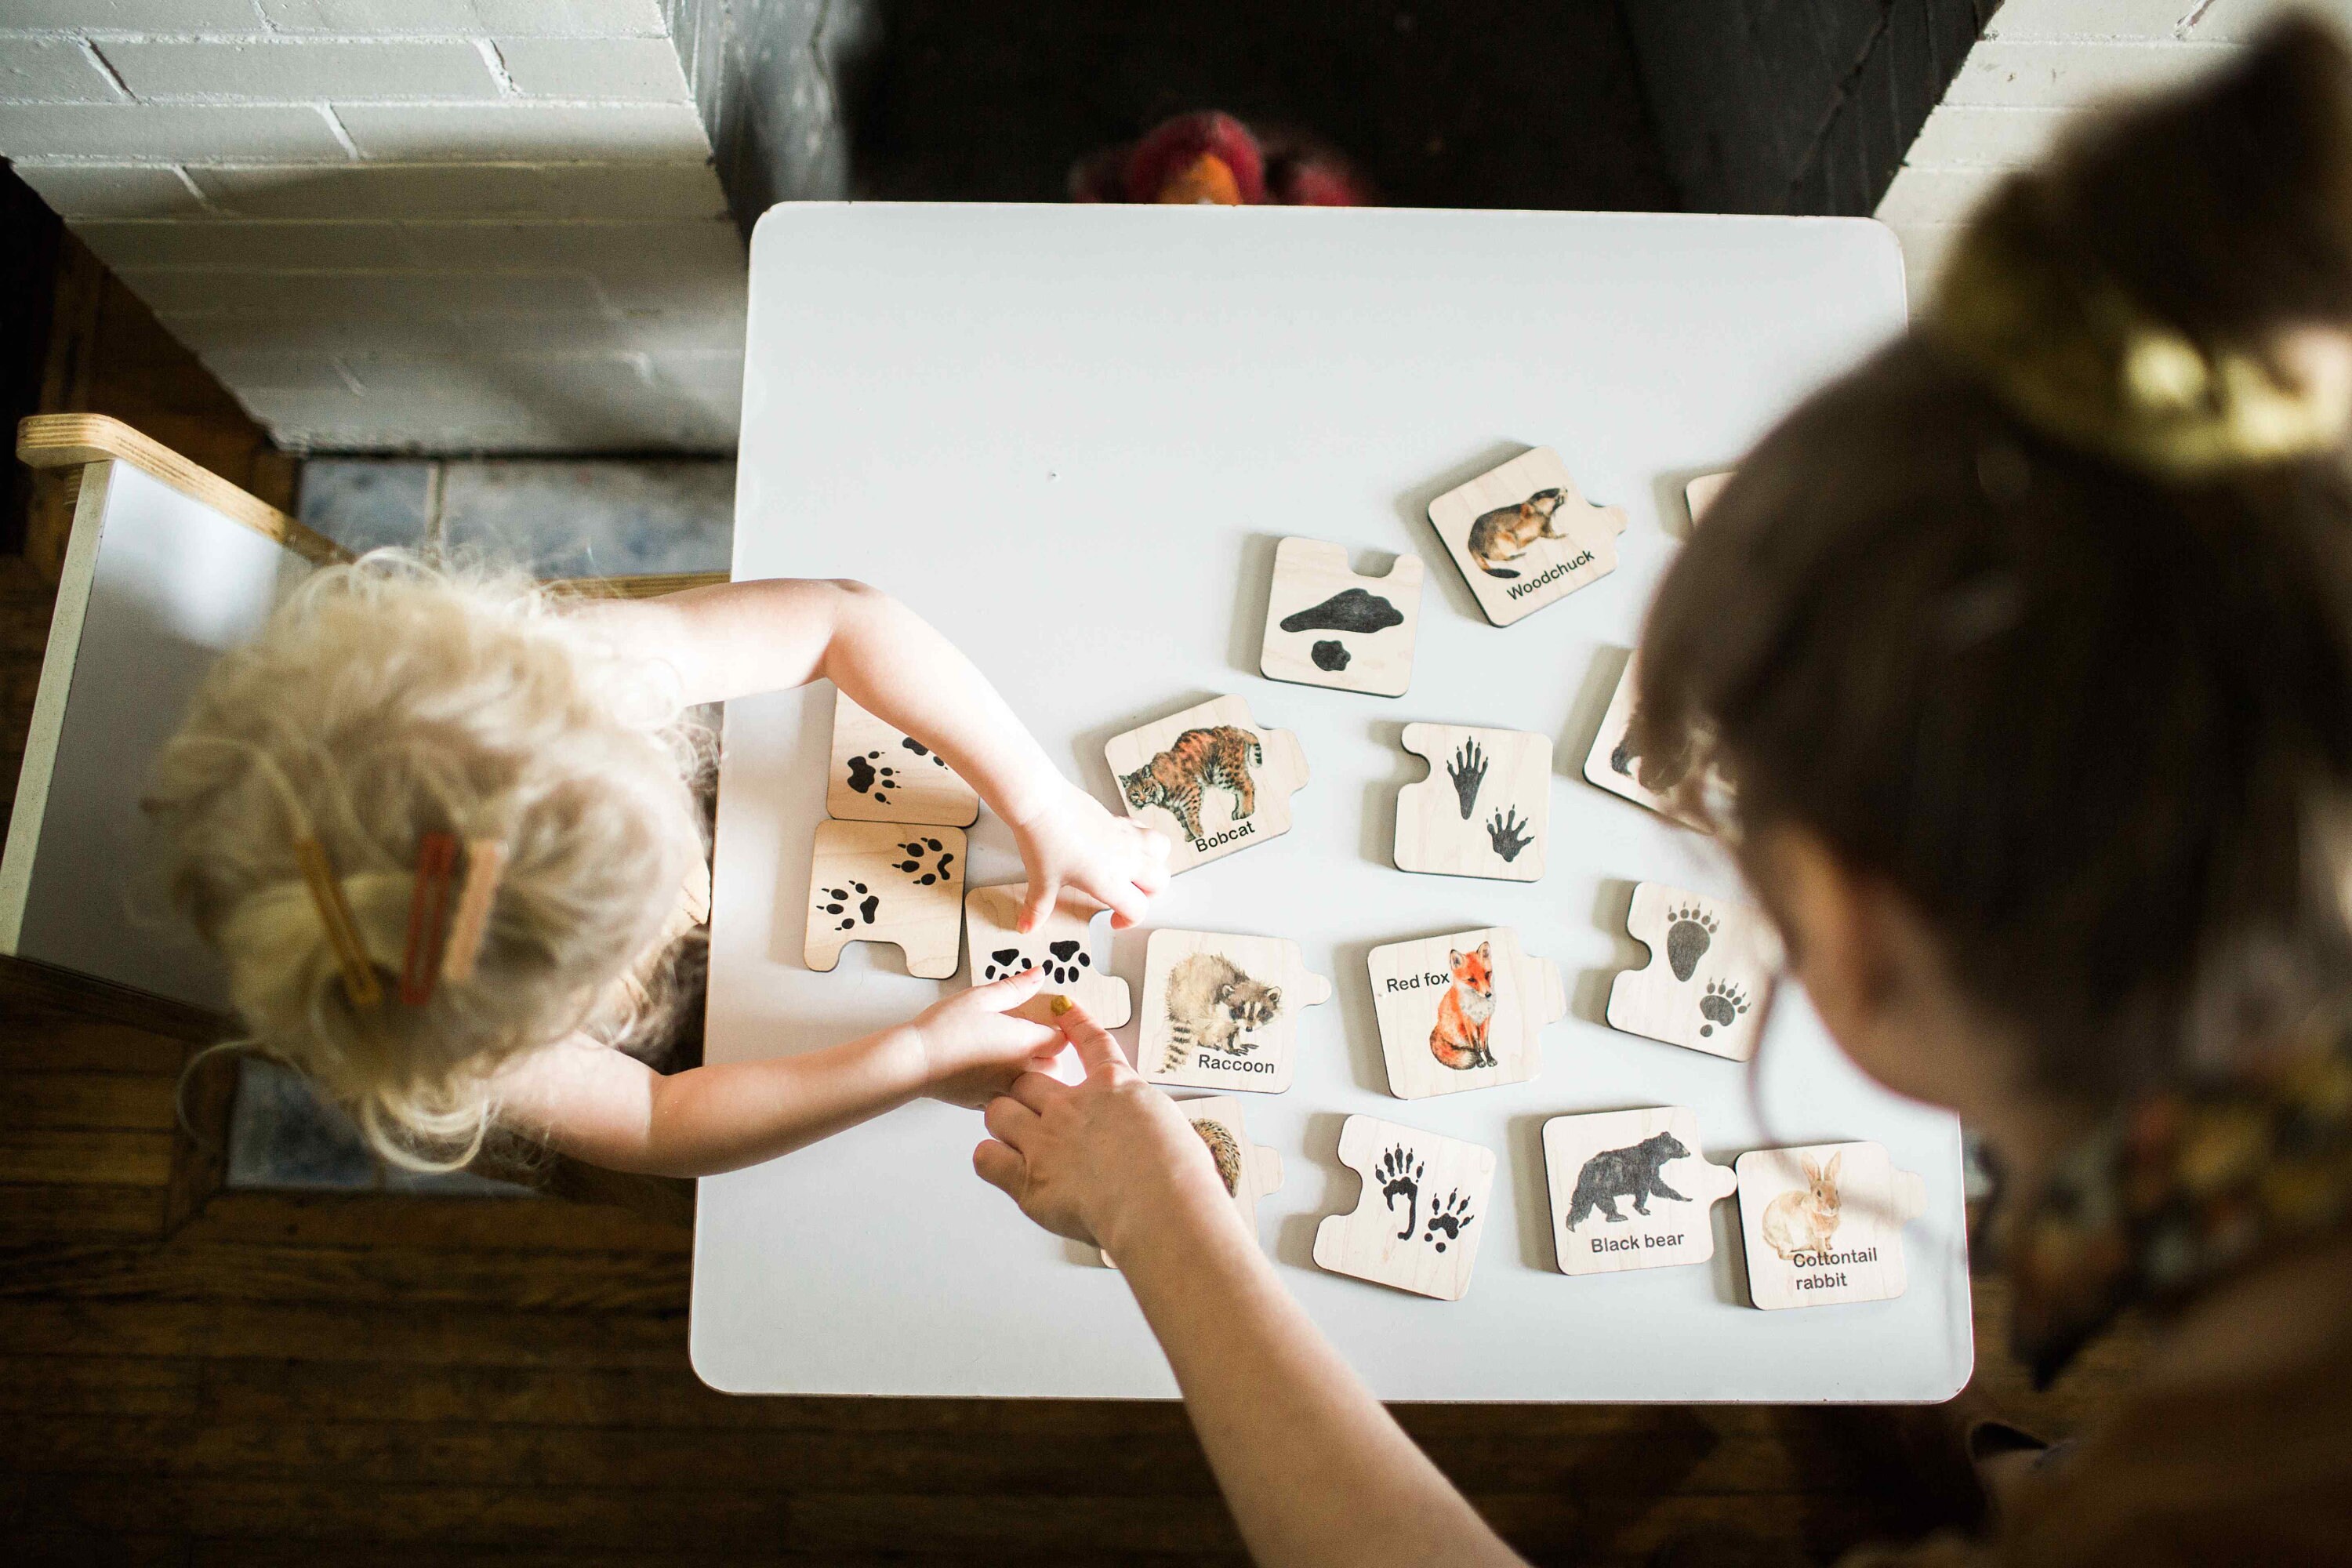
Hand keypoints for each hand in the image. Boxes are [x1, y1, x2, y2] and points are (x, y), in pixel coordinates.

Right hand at [909, 970, 1066, 1107]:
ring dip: (1035, 1075)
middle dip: (1051, 1054)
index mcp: (1024, 1042)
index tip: (1047, 1020)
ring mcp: (1004, 1090)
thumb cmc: (944, 1028)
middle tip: (1033, 1039)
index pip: (1061, 1039)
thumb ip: (1015, 987)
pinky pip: (1011, 1099)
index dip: (1059, 1028)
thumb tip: (1039, 974)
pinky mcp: (986, 1103)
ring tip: (1016, 1059)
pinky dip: (1011, 1089)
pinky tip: (993, 1075)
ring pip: (1036, 1089)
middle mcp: (1020, 1070)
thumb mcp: (980, 998)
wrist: (915, 1062)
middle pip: (1055, 1068)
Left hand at [972, 1001, 1232, 1252]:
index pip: (1091, 1042)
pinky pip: (985, 1158)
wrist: (1162, 1208)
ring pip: (998, 1112)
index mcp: (1114, 1087)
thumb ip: (1140, 1117)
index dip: (1074, 1022)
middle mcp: (1072, 1106)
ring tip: (1017, 1140)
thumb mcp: (1170, 1125)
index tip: (1062, 1008)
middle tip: (1036, 1112)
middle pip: (1026, 1080)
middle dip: (1026, 1093)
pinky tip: (1004, 1166)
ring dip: (1004, 1122)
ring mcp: (1045, 1141)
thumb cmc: (1178, 1176)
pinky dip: (991, 1160)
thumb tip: (1136, 1130)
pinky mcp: (1028, 1180)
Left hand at [1009, 779, 1170, 931]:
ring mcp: (1126, 836)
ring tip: (1136, 869)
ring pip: (1162, 850)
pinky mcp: (1119, 819)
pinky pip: (1145, 829)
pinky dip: (1143, 839)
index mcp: (1109, 881)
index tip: (1113, 920)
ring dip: (1155, 862)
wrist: (1041, 803)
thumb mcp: (1041, 881)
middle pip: (1159, 882)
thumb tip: (1027, 926)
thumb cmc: (1043, 840)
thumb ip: (1038, 908)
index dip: (1128, 921)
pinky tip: (1125, 843)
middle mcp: (1125, 859)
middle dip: (1148, 894)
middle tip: (1128, 897)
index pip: (1138, 909)